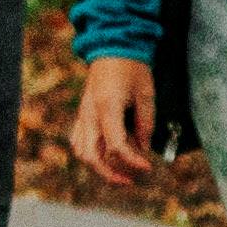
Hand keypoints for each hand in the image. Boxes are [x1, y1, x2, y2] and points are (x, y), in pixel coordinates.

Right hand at [69, 54, 165, 186]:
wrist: (112, 45)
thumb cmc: (132, 67)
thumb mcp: (146, 94)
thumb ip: (145, 124)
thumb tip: (143, 149)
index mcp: (107, 108)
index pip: (117, 147)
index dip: (133, 162)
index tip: (148, 168)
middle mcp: (90, 114)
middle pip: (92, 156)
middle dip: (110, 174)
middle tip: (130, 181)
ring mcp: (83, 114)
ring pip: (81, 151)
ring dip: (98, 167)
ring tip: (118, 173)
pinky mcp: (83, 113)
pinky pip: (78, 140)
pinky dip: (89, 153)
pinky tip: (105, 156)